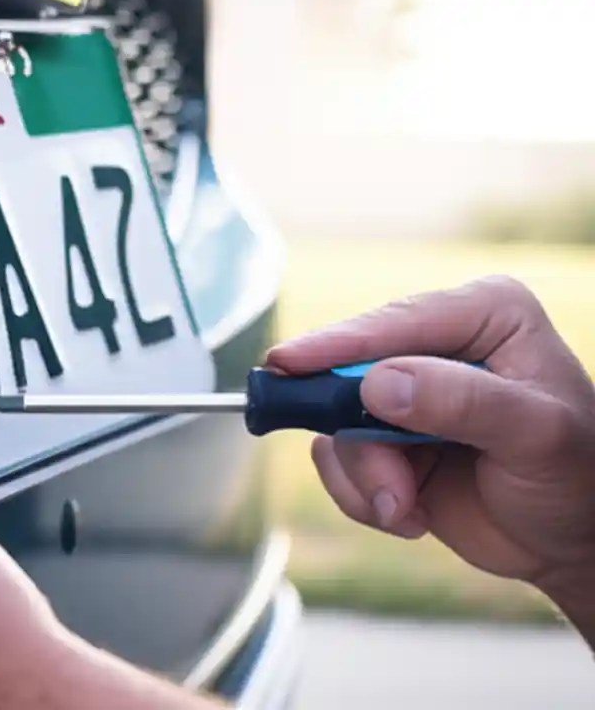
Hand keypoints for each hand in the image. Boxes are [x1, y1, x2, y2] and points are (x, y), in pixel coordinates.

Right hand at [267, 276, 594, 639]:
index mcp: (483, 315)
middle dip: (364, 439)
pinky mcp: (381, 437)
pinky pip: (334, 459)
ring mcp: (404, 393)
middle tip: (391, 486)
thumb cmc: (576, 477)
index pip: (396, 322)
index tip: (289, 363)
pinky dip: (363, 496)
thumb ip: (461, 402)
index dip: (338, 344)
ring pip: (336, 425)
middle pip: (350, 374)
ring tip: (410, 507)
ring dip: (370, 478)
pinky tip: (409, 512)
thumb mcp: (534, 435)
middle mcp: (435, 346)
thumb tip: (378, 384)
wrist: (569, 540)